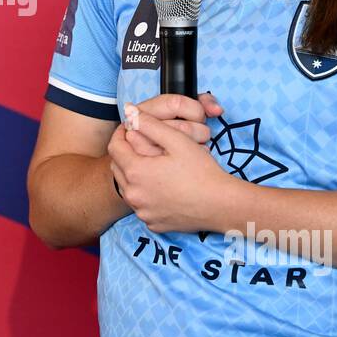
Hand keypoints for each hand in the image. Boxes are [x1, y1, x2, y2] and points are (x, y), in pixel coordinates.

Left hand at [108, 98, 242, 233]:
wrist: (222, 205)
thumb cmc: (202, 172)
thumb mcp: (177, 140)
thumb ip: (150, 124)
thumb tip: (129, 111)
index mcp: (136, 172)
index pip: (114, 147)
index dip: (120, 134)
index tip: (130, 128)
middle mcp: (134, 195)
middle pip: (118, 168)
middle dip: (125, 154)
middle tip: (141, 145)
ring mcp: (143, 212)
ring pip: (128, 188)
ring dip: (134, 175)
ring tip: (152, 166)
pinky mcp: (153, 224)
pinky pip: (142, 206)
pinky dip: (146, 195)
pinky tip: (162, 188)